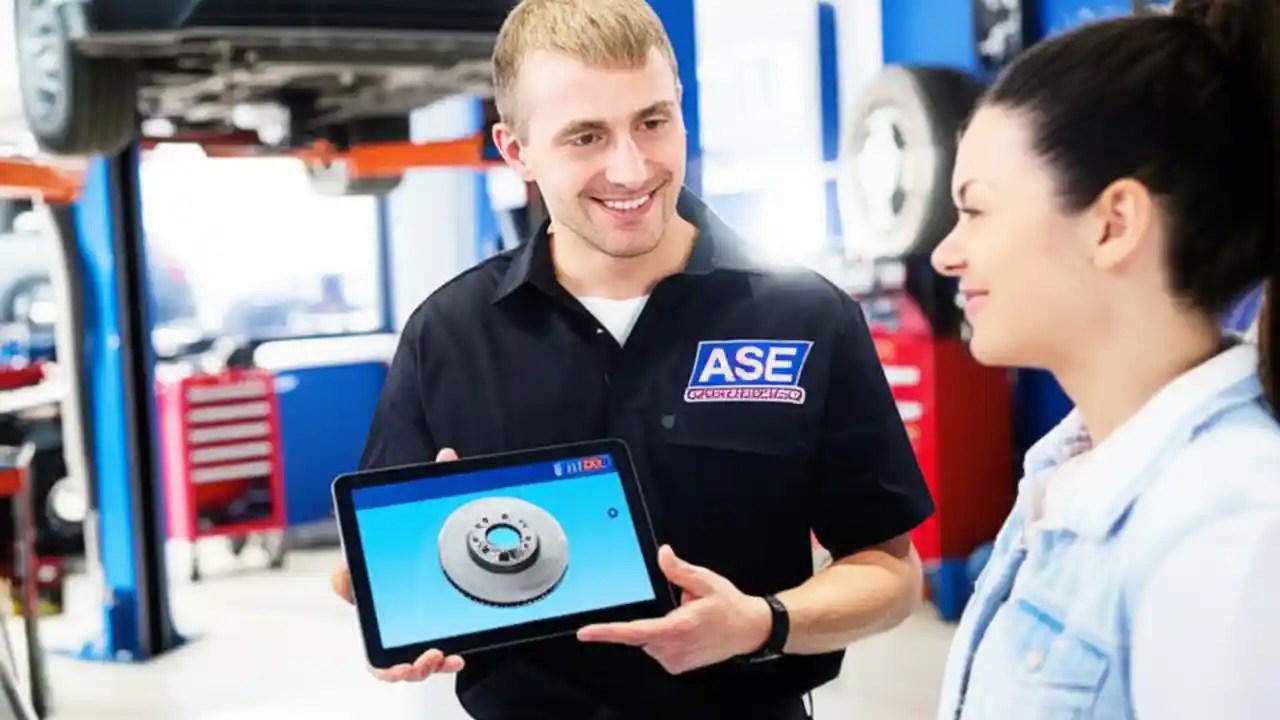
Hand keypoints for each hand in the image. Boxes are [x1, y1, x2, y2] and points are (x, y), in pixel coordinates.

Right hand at [331, 447, 466, 681]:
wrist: (460, 568)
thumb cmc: (430, 544)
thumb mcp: (433, 514)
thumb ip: (437, 487)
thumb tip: (448, 456)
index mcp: (379, 575)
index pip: (347, 581)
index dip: (344, 580)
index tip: (350, 580)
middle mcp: (387, 606)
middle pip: (372, 638)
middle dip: (386, 654)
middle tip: (415, 651)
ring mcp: (405, 628)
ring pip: (394, 663)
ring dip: (414, 667)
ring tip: (436, 656)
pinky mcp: (427, 643)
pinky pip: (419, 666)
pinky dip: (436, 665)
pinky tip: (456, 656)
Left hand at [576, 545, 771, 674]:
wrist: (749, 631)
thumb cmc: (729, 607)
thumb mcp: (706, 581)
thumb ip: (679, 570)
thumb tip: (662, 554)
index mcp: (677, 628)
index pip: (634, 631)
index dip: (607, 632)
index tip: (586, 633)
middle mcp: (673, 649)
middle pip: (640, 632)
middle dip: (655, 614)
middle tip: (685, 606)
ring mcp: (675, 660)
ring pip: (648, 639)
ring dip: (661, 626)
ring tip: (690, 618)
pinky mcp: (677, 666)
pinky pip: (658, 648)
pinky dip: (667, 636)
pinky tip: (690, 631)